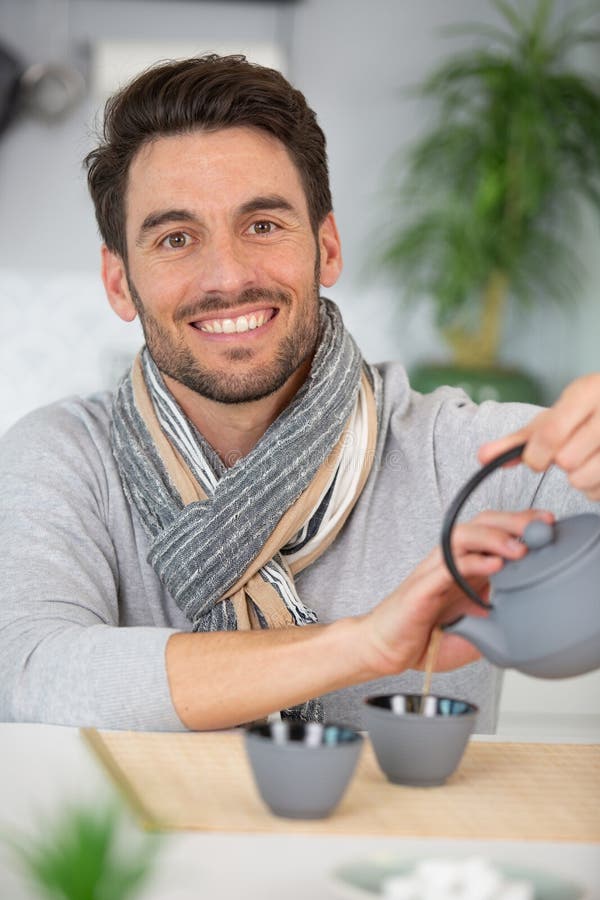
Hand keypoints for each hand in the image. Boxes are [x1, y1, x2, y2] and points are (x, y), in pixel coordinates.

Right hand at [361, 509, 552, 677]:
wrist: (385, 649)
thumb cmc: (421, 636)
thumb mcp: (474, 632)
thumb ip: (499, 624)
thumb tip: (530, 625)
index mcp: (464, 568)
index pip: (493, 531)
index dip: (520, 523)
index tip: (548, 524)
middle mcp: (449, 562)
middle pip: (481, 524)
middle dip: (513, 520)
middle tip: (540, 526)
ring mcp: (434, 572)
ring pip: (462, 537)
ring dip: (493, 538)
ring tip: (518, 549)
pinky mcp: (421, 588)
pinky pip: (447, 567)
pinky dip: (471, 563)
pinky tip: (492, 566)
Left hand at [479, 373, 599, 500]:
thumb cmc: (584, 414)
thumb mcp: (553, 418)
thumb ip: (517, 440)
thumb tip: (482, 456)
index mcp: (587, 392)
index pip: (550, 433)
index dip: (536, 455)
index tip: (536, 458)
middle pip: (566, 460)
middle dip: (559, 463)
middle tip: (568, 453)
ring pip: (583, 479)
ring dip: (577, 479)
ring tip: (586, 460)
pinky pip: (599, 492)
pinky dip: (594, 487)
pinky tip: (598, 468)